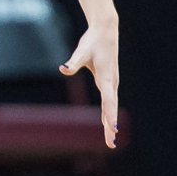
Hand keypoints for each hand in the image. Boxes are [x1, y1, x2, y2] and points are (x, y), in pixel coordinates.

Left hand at [61, 19, 119, 147]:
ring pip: (111, 106)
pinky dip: (109, 114)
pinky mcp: (109, 81)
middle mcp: (111, 82)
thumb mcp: (81, 52)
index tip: (113, 128)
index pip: (109, 100)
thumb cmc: (93, 41)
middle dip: (111, 126)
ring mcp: (112, 83)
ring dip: (111, 123)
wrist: (105, 31)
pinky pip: (109, 101)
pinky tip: (108, 123)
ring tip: (110, 139)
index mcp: (106, 78)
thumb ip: (73, 62)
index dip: (111, 115)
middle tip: (111, 143)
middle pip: (111, 108)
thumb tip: (63, 68)